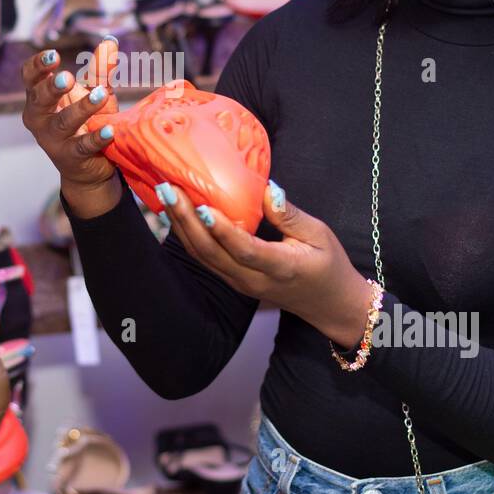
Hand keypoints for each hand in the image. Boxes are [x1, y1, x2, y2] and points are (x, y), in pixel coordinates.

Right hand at [21, 39, 121, 216]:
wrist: (89, 165)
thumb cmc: (87, 121)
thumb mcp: (94, 92)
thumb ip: (100, 69)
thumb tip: (110, 41)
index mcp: (40, 96)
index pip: (30, 77)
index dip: (38, 65)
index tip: (53, 55)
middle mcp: (39, 117)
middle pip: (39, 99)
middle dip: (52, 88)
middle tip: (66, 78)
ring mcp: (52, 139)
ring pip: (63, 122)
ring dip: (81, 108)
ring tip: (100, 96)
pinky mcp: (70, 157)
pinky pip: (82, 146)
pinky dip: (96, 138)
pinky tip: (110, 130)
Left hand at [158, 180, 375, 347]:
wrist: (328, 304)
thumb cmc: (327, 264)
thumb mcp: (319, 234)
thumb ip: (290, 215)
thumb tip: (267, 189)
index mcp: (280, 268)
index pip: (245, 251)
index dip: (222, 231)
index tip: (203, 207)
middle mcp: (253, 280)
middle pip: (212, 254)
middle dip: (186, 221)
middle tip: (168, 190)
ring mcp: (239, 283)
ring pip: (202, 257)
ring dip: (180, 226)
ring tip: (165, 195)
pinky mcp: (232, 280)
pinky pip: (205, 259)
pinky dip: (187, 235)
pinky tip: (176, 213)